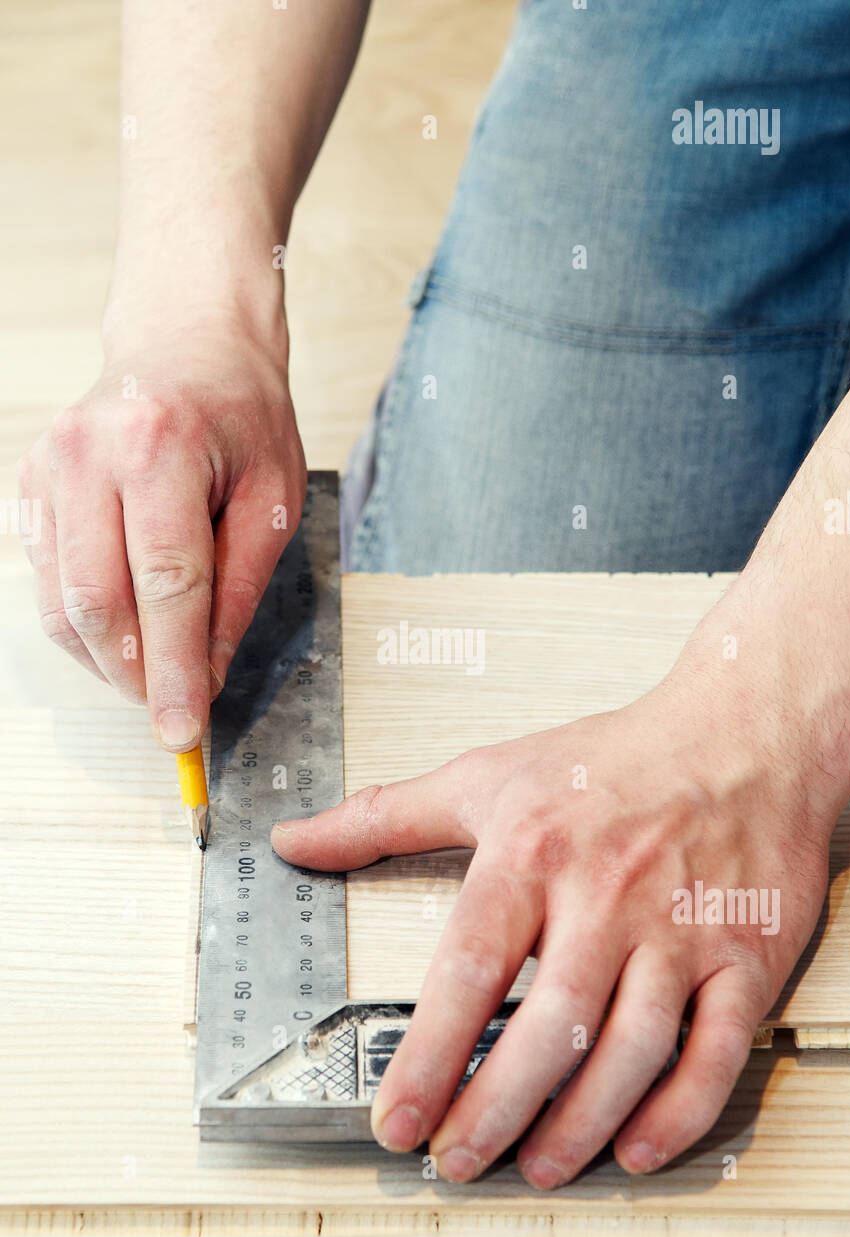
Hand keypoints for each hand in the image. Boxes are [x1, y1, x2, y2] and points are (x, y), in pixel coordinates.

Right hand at [18, 326, 304, 748]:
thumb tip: (203, 678)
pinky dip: (86, 626)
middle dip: (136, 676)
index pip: (165, 585)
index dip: (172, 670)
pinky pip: (48, 584)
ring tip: (155, 669)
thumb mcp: (272, 500)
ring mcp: (47, 469)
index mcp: (160, 447)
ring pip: (62, 605)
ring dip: (108, 660)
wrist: (184, 344)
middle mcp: (89, 454)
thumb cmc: (240, 418)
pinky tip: (127, 625)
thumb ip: (238, 591)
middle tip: (173, 708)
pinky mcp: (29, 487)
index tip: (183, 732)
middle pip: (99, 603)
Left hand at [272, 662, 833, 1185]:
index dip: (429, 1056)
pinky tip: (636, 1144)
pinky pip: (716, 1049)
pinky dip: (678, 1110)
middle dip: (496, 1110)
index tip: (395, 1117)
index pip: (469, 969)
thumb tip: (295, 841)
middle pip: (548, 1025)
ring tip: (537, 1165)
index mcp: (534, 854)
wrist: (743, 733)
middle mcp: (607, 896)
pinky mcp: (746, 956)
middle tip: (457, 1159)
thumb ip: (383, 816)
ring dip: (579, 1124)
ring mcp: (681, 930)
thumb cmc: (614, 759)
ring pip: (630, 1049)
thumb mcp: (486, 775)